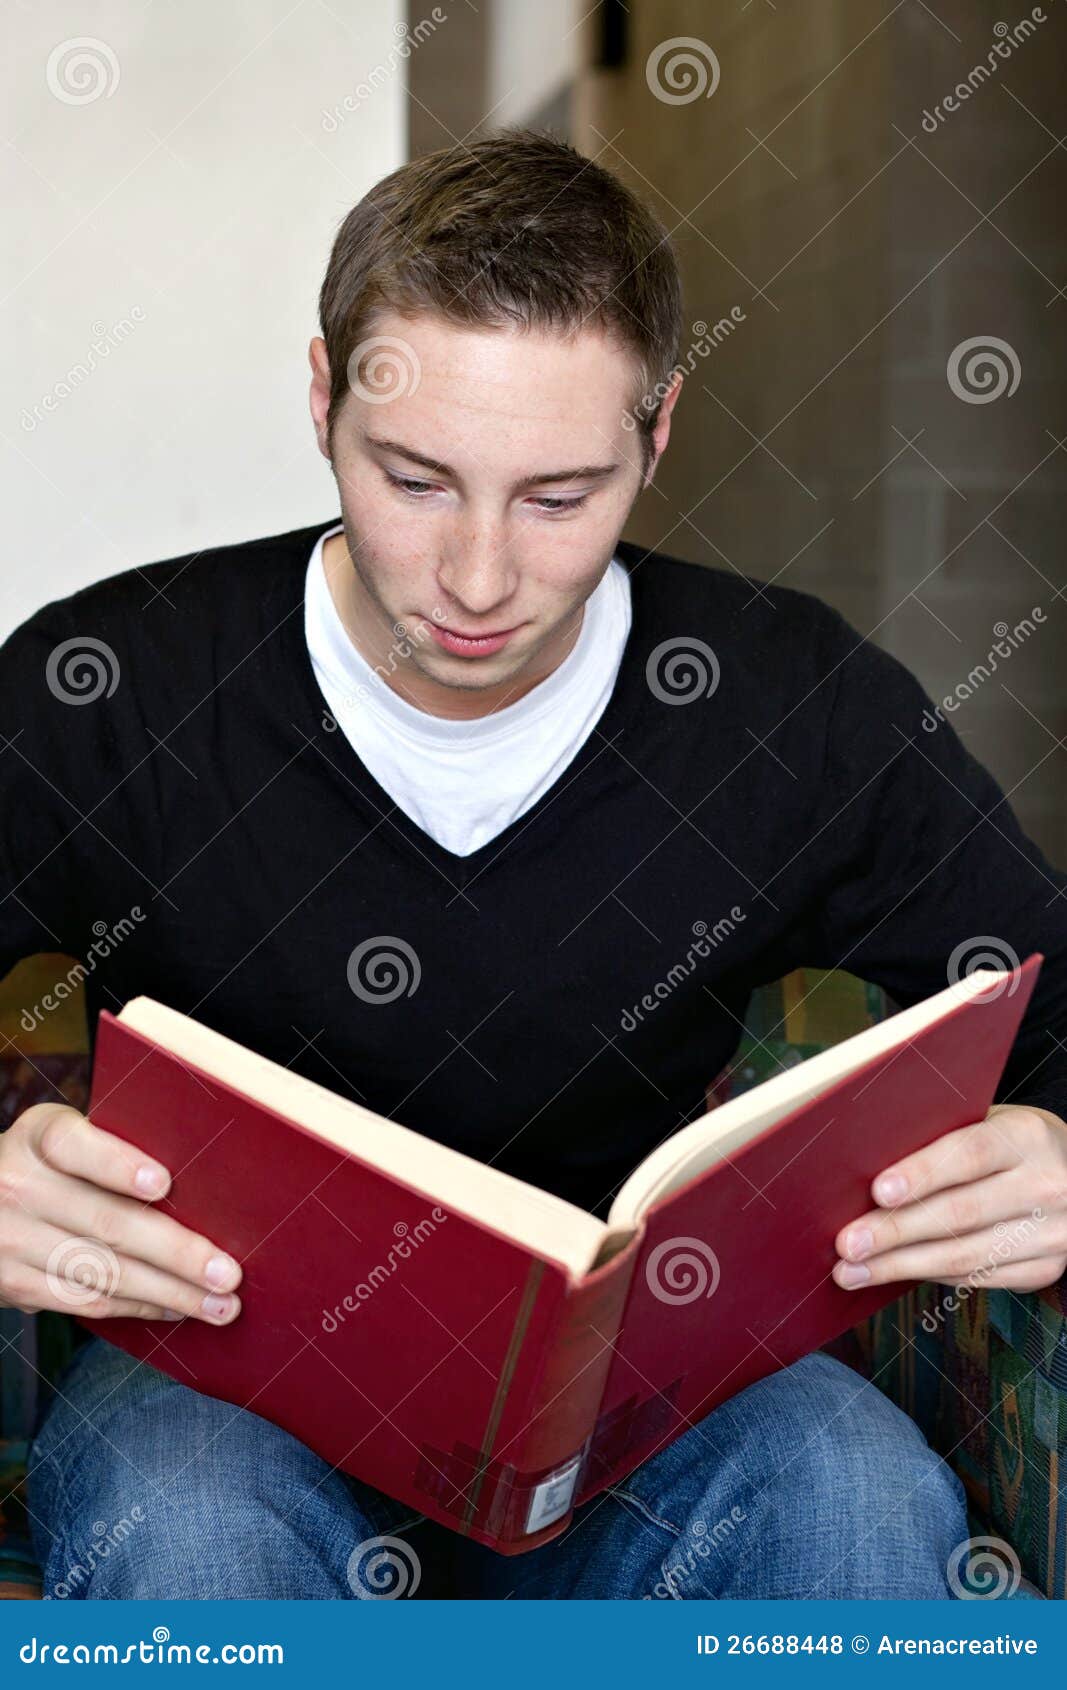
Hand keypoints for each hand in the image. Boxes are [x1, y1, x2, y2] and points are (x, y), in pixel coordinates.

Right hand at [0, 1101, 241, 1322]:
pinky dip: (139, 1306)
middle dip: (176, 1253)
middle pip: (106, 1222)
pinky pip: (86, 1301)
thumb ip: (110, 1149)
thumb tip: (196, 1186)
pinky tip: (177, 1307)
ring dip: (170, 1293)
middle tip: (228, 1273)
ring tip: (219, 1304)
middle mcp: (18, 1186)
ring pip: (103, 1272)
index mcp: (39, 1138)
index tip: (164, 1183)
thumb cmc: (48, 1165)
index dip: (118, 1165)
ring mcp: (12, 1240)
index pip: (74, 1145)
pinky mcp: (13, 1285)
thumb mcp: (61, 1138)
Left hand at [832, 1103, 1066, 1294]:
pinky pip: (977, 1277)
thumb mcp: (985, 1122)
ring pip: (966, 1256)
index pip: (970, 1154)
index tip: (877, 1192)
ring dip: (901, 1266)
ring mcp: (1051, 1233)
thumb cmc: (1006, 1142)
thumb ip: (940, 1138)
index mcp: (1026, 1137)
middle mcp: (1046, 1186)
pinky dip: (930, 1276)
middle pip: (962, 1213)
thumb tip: (864, 1167)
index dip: (922, 1174)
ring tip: (853, 1270)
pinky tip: (893, 1274)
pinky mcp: (1045, 1268)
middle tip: (847, 1244)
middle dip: (896, 1232)